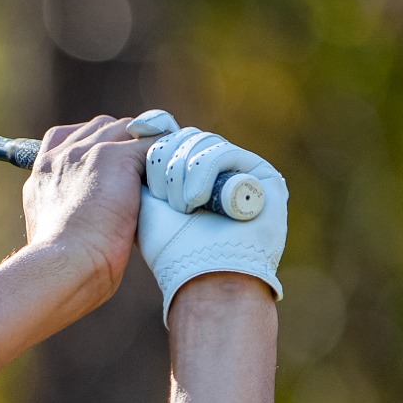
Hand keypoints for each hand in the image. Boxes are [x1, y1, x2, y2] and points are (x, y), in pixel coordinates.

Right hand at [21, 115, 150, 312]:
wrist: (63, 268)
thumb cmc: (62, 269)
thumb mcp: (56, 237)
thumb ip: (69, 217)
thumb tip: (92, 224)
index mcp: (42, 175)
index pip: (68, 138)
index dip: (94, 145)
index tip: (108, 167)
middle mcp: (60, 157)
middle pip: (102, 127)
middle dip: (124, 143)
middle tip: (142, 173)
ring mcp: (86, 153)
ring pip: (128, 129)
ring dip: (146, 147)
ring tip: (161, 174)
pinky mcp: (114, 158)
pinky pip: (152, 141)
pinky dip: (164, 155)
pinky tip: (172, 178)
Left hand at [132, 115, 287, 325]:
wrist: (200, 276)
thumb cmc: (171, 247)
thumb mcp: (146, 198)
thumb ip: (143, 163)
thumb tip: (139, 125)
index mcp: (192, 175)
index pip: (174, 139)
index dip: (158, 139)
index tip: (138, 135)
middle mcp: (219, 172)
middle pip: (188, 138)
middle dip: (168, 163)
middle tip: (165, 197)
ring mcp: (242, 173)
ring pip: (204, 143)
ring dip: (185, 173)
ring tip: (183, 206)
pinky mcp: (263, 176)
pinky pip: (225, 153)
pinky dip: (206, 172)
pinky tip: (197, 201)